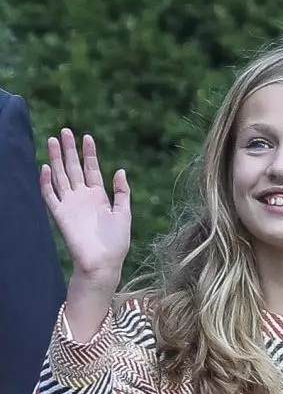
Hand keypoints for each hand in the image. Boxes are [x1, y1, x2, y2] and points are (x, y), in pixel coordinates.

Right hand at [41, 130, 130, 283]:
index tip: (87, 136)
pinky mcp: (60, 215)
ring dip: (55, 159)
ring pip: (60, 177)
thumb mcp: (124, 213)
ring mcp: (70, 204)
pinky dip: (46, 182)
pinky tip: (45, 167)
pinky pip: (50, 196)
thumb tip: (121, 170)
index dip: (89, 153)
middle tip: (65, 131)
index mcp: (99, 196)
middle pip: (73, 168)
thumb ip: (122, 192)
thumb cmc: (116, 242)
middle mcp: (82, 197)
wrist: (103, 262)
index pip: (92, 169)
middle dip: (69, 150)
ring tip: (52, 141)